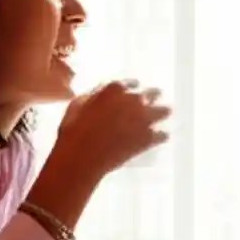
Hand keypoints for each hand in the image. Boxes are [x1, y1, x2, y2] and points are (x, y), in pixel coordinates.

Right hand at [38, 79, 169, 188]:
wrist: (82, 156)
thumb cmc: (74, 130)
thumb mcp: (78, 104)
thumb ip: (95, 95)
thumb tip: (102, 93)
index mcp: (116, 88)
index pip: (132, 83)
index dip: (134, 87)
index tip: (135, 90)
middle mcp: (134, 100)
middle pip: (153, 93)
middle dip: (153, 96)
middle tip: (155, 99)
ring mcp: (144, 119)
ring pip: (164, 111)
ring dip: (163, 112)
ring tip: (166, 113)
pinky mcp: (148, 138)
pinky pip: (163, 134)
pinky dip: (162, 135)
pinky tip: (162, 137)